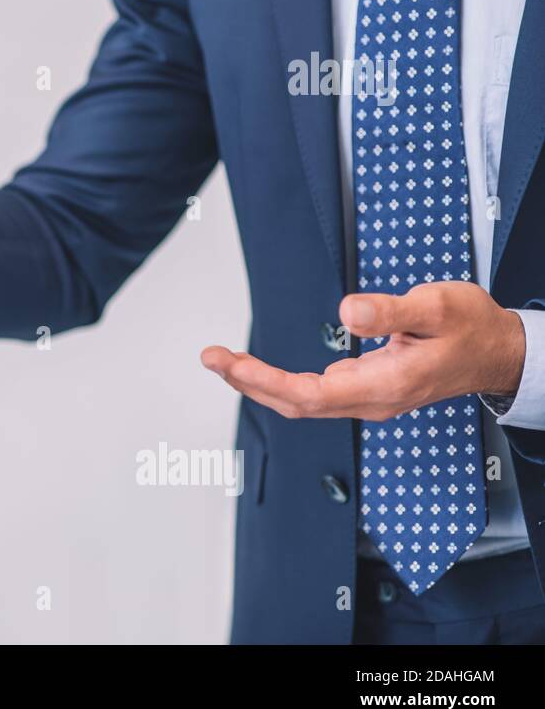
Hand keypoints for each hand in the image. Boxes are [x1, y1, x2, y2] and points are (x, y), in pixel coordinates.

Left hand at [200, 282, 525, 420]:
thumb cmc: (470, 327)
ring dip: (259, 384)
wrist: (498, 353)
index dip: (263, 379)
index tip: (229, 361)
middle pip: (296, 403)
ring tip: (222, 361)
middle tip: (209, 357)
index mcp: (385, 384)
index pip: (309, 392)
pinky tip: (258, 369)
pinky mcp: (367, 389)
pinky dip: (279, 382)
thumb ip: (390, 311)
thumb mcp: (437, 306)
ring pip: (302, 401)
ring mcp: (368, 398)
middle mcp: (371, 399)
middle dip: (247, 382)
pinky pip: (314, 394)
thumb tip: (346, 312)